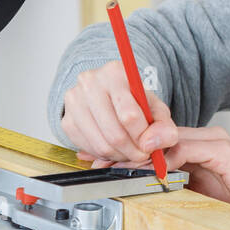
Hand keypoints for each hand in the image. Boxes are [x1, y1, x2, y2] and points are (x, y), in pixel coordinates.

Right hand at [62, 60, 176, 165]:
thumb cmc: (134, 100)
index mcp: (115, 73)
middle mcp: (89, 83)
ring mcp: (74, 101)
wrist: (108, 95)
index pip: (129, 115)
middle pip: (114, 133)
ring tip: (130, 152)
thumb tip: (152, 144)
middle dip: (132, 151)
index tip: (150, 146)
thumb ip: (163, 126)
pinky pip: (87, 148)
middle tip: (142, 155)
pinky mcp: (66, 120)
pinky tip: (114, 148)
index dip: (144, 138)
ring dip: (120, 156)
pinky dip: (104, 155)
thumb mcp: (155, 108)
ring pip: (100, 144)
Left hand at [101, 124, 229, 206]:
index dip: (130, 149)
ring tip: (123, 166)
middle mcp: (206, 138)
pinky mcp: (223, 150)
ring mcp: (215, 141)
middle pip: (159, 135)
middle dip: (129, 149)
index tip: (106, 159)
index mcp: (198, 146)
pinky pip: (187, 148)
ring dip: (143, 153)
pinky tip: (154, 170)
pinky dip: (167, 159)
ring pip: (169, 138)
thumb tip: (142, 183)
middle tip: (104, 162)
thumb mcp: (193, 192)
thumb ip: (172, 182)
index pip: (157, 140)